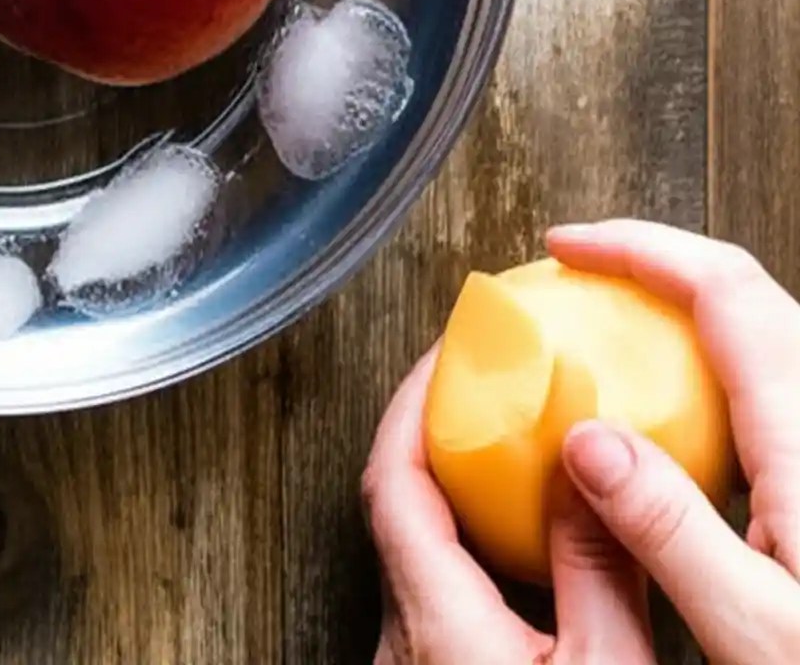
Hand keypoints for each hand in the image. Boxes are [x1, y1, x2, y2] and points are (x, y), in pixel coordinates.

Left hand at [362, 349, 656, 663]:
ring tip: (498, 435)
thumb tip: (596, 467)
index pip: (392, 478)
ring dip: (444, 480)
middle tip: (480, 379)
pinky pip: (427, 577)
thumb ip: (599, 570)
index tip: (453, 355)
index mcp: (435, 620)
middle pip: (393, 500)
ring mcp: (406, 652)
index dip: (415, 404)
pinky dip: (459, 529)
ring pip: (407, 540)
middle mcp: (402, 632)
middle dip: (431, 429)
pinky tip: (509, 525)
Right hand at [548, 219, 799, 663]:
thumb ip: (666, 531)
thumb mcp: (753, 624)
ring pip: (763, 331)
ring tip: (613, 316)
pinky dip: (705, 356)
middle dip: (656, 260)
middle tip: (582, 268)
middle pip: (747, 293)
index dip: (640, 251)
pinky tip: (668, 402)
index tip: (569, 249)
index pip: (724, 295)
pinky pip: (766, 378)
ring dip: (682, 303)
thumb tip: (586, 442)